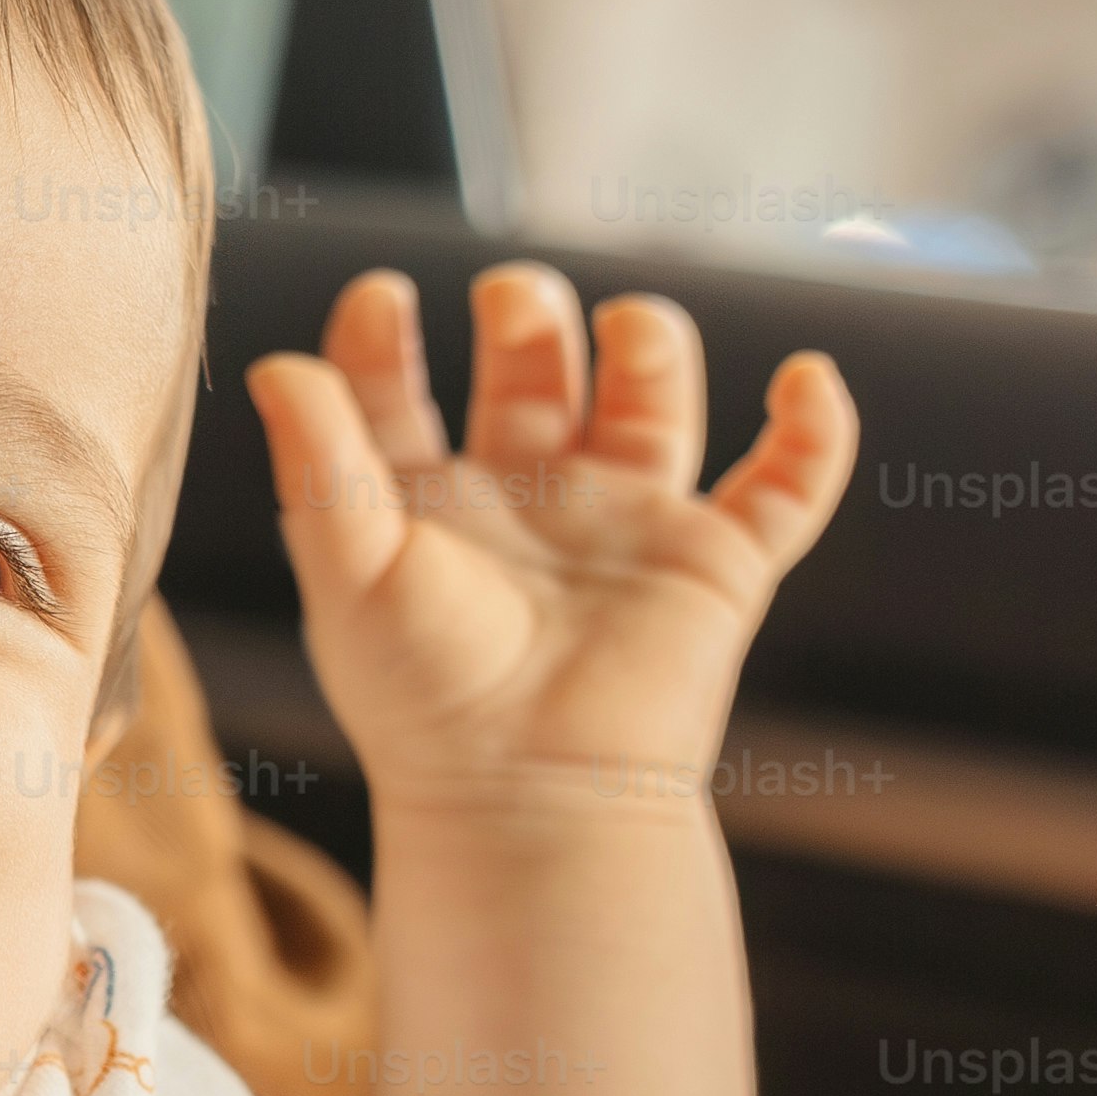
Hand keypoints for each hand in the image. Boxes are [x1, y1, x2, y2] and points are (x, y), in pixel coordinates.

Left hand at [246, 261, 854, 797]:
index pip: (396, 389)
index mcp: (426, 505)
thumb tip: (278, 363)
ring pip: (651, 399)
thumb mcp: (353, 569)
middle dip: (529, 311)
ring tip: (632, 330)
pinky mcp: (715, 565)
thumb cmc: (428, 697)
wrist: (531, 796)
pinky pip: (788, 485)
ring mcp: (625, 526)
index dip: (383, 338)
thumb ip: (320, 461)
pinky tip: (806, 376)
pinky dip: (818, 430)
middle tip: (515, 300)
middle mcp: (527, 501)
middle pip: (533, 367)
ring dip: (651, 343)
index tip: (380, 300)